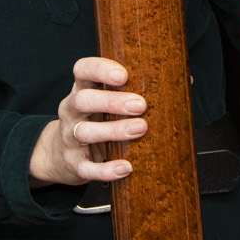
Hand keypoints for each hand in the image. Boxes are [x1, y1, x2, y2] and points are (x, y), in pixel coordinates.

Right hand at [29, 57, 147, 187]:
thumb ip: (129, 90)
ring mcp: (69, 137)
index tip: (123, 75)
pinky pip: (86, 167)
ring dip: (113, 130)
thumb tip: (178, 83)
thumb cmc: (95, 120)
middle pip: (82, 100)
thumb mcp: (104, 101)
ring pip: (84, 132)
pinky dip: (105, 169)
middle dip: (111, 101)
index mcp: (81, 89)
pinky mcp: (72, 163)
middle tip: (140, 105)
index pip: (82, 70)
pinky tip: (126, 168)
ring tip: (140, 128)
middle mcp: (71, 111)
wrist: (61, 154)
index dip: (100, 70)